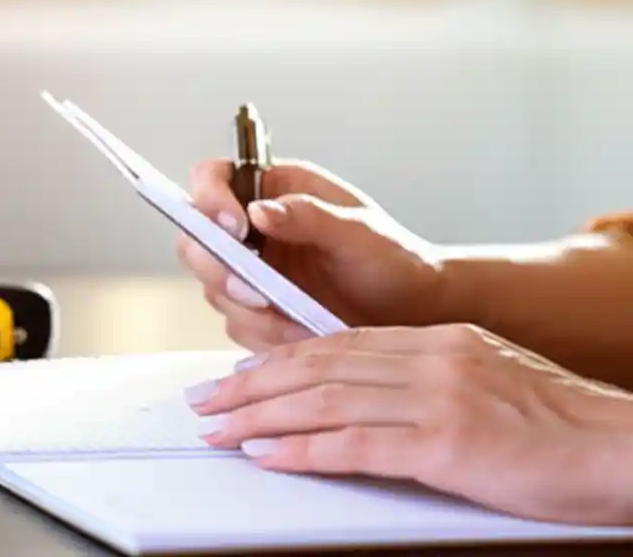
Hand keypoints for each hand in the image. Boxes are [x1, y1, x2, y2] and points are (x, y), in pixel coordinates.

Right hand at [176, 159, 442, 350]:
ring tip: (294, 318)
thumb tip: (258, 210)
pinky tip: (299, 333)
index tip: (235, 227)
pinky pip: (236, 324)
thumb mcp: (358, 231)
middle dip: (220, 269)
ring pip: (212, 288)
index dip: (208, 199)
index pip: (211, 178)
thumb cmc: (393, 260)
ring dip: (247, 308)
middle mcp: (250, 228)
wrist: (412, 312)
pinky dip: (262, 334)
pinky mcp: (254, 310)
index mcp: (270, 190)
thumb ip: (308, 216)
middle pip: (196, 240)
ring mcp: (249, 271)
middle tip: (258, 291)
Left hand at [182, 325, 632, 524]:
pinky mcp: (446, 443)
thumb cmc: (558, 428)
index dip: (278, 361)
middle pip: (316, 367)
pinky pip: (356, 444)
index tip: (239, 377)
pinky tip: (269, 456)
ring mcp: (437, 398)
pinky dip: (304, 450)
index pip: (336, 344)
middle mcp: (430, 359)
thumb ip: (425, 382)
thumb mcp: (485, 383)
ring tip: (219, 431)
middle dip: (251, 387)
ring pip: (324, 400)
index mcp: (436, 341)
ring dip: (260, 418)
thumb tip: (365, 399)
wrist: (624, 448)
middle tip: (206, 403)